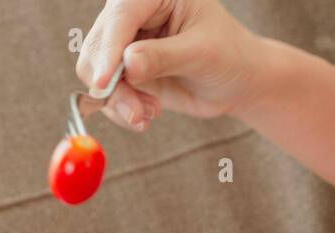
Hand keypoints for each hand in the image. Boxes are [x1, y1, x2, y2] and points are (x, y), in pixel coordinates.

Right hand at [75, 0, 271, 131]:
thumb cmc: (230, 55)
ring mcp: (126, 43)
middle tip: (137, 113)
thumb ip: (163, 57)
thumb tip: (127, 64)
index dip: (109, 49)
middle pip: (97, 46)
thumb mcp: (202, 53)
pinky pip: (106, 93)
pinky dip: (120, 110)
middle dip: (112, 84)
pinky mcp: (124, 71)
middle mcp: (134, 13)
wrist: (238, 81)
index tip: (105, 82)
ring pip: (95, 73)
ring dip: (117, 101)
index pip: (121, 16)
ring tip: (147, 115)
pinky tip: (145, 115)